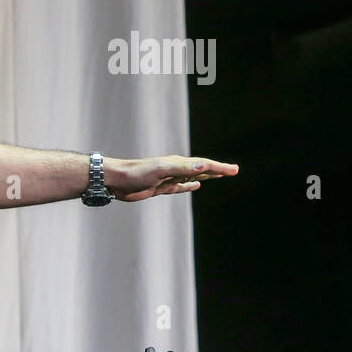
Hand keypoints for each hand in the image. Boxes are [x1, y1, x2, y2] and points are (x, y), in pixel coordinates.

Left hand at [106, 156, 237, 202]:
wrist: (117, 180)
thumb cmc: (136, 173)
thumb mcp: (160, 169)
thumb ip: (181, 168)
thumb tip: (203, 166)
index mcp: (177, 163)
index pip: (204, 165)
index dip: (220, 168)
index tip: (235, 170)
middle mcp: (175, 169)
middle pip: (201, 170)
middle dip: (218, 170)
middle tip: (233, 171)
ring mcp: (168, 178)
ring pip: (192, 177)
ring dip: (207, 177)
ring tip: (219, 176)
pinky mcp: (160, 188)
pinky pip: (180, 187)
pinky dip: (189, 186)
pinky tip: (196, 186)